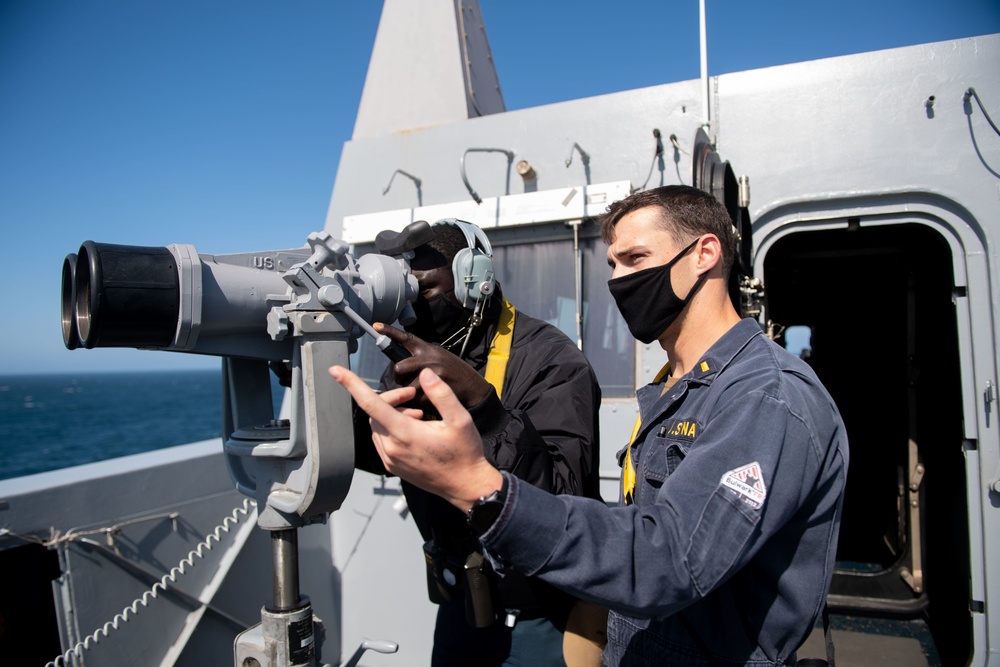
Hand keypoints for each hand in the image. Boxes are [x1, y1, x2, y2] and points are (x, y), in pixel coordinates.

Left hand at [330, 365, 503, 511]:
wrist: (466, 485)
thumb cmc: (464, 453)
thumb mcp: (460, 419)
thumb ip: (441, 394)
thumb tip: (425, 374)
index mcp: (405, 434)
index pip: (370, 404)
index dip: (352, 385)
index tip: (335, 371)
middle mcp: (392, 448)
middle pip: (374, 412)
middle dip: (390, 399)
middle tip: (412, 396)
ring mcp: (391, 460)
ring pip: (377, 426)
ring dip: (391, 413)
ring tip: (418, 415)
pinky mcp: (393, 466)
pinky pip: (382, 440)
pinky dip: (392, 428)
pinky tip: (414, 428)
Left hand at [376, 323, 491, 407]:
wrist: (475, 389)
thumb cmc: (455, 373)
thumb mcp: (441, 356)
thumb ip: (423, 356)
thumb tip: (402, 357)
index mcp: (429, 350)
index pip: (407, 338)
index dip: (390, 331)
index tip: (376, 326)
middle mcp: (430, 360)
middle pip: (399, 367)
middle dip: (398, 376)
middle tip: (404, 381)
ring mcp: (432, 376)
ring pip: (405, 386)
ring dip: (407, 392)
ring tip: (418, 393)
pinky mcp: (434, 393)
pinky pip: (414, 399)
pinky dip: (416, 403)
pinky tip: (425, 402)